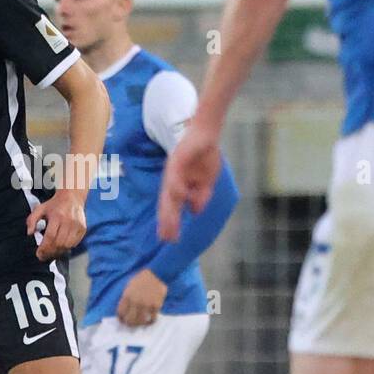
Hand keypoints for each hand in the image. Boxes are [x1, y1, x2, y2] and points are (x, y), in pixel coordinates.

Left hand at [26, 190, 85, 260]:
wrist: (72, 197)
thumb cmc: (55, 204)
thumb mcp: (40, 209)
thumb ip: (32, 220)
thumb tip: (29, 233)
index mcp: (57, 216)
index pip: (50, 236)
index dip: (44, 248)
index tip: (39, 254)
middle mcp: (68, 221)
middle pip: (59, 243)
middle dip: (50, 252)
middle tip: (44, 256)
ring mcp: (77, 225)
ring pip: (67, 245)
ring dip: (58, 252)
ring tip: (51, 253)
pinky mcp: (82, 228)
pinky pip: (75, 243)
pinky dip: (67, 248)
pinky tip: (61, 247)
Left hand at [117, 269, 166, 326]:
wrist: (156, 274)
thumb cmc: (141, 279)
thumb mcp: (129, 286)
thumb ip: (126, 298)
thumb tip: (124, 311)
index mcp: (127, 296)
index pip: (121, 312)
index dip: (121, 318)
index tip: (122, 320)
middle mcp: (136, 302)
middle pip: (130, 320)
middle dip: (129, 324)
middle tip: (130, 325)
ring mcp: (146, 304)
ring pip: (141, 321)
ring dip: (139, 324)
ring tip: (139, 323)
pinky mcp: (156, 306)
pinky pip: (152, 318)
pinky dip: (150, 321)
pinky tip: (149, 321)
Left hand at [157, 119, 222, 241]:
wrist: (206, 134)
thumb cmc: (205, 156)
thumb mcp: (207, 182)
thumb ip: (200, 197)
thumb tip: (193, 212)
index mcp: (179, 186)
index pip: (172, 207)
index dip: (170, 222)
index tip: (169, 239)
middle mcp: (173, 181)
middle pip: (167, 204)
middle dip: (167, 222)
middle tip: (166, 239)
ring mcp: (173, 172)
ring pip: (169, 194)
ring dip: (169, 210)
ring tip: (169, 225)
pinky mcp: (176, 161)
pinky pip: (176, 177)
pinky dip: (177, 188)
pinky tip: (180, 199)